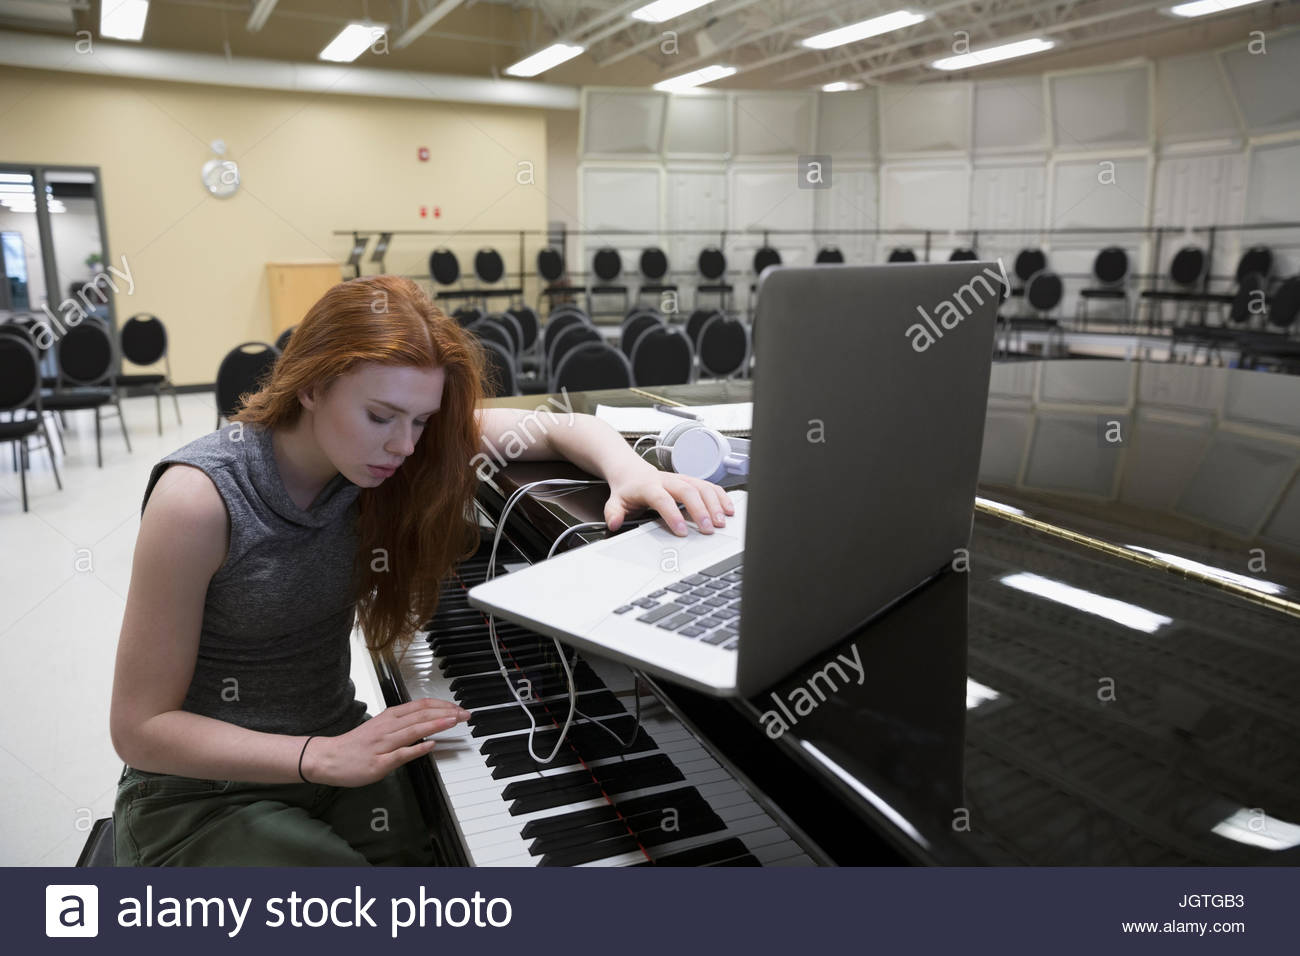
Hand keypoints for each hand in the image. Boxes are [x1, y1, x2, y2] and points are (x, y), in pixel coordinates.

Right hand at [302, 698, 468, 787]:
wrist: (329, 758)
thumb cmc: (356, 744)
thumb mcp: (381, 726)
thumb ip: (403, 723)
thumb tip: (426, 721)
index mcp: (389, 716)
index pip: (421, 705)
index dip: (442, 705)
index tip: (457, 708)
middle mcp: (388, 727)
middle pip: (421, 715)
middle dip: (446, 713)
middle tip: (464, 714)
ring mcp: (383, 744)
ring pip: (413, 730)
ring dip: (435, 725)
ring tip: (453, 721)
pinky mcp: (379, 762)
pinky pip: (401, 754)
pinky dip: (417, 749)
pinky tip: (430, 746)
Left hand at [604, 464, 734, 536]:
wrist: (631, 470)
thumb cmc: (628, 489)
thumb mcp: (615, 501)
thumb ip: (614, 513)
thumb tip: (615, 523)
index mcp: (649, 486)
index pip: (662, 499)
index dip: (673, 514)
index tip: (682, 531)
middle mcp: (668, 480)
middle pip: (688, 491)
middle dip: (701, 510)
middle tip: (708, 529)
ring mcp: (681, 479)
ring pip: (702, 486)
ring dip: (714, 503)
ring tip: (721, 522)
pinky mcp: (691, 480)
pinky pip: (709, 485)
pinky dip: (721, 496)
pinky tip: (728, 509)